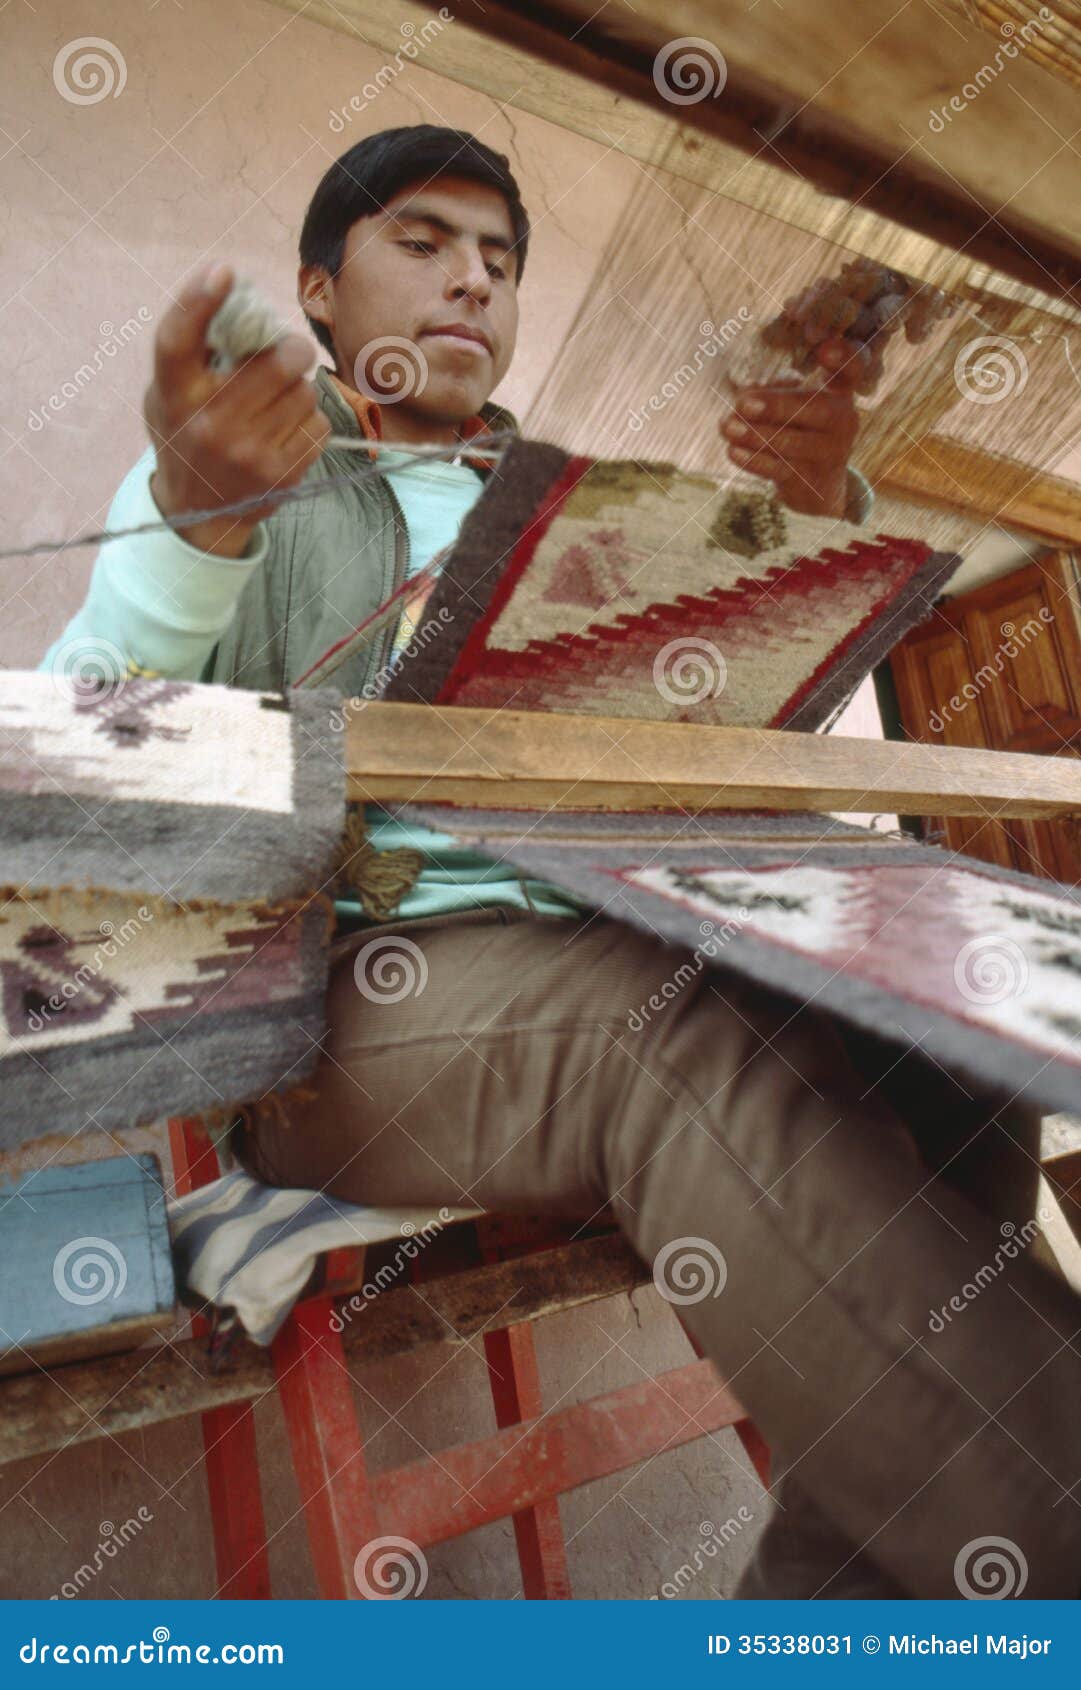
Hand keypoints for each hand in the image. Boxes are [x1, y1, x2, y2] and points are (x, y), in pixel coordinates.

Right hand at [144, 261, 330, 557]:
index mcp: (174, 396)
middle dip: (292, 349)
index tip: (222, 270)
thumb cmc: (187, 433)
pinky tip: (285, 430)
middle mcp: (208, 424)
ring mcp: (247, 453)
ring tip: (277, 404)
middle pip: (277, 362)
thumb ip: (193, 351)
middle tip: (289, 352)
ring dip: (299, 390)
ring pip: (304, 393)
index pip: (177, 342)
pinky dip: (308, 420)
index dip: (198, 302)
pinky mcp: (280, 475)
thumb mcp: (171, 393)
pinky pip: (318, 424)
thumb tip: (237, 292)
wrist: (199, 512)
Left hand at [720, 338, 859, 517]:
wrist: (819, 485)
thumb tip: (749, 392)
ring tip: (726, 427)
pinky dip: (754, 460)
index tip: (824, 350)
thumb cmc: (801, 429)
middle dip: (776, 405)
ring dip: (755, 435)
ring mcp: (830, 453)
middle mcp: (843, 420)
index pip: (852, 369)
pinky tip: (733, 451)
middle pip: (815, 408)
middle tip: (742, 403)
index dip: (844, 357)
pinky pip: (780, 469)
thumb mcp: (794, 402)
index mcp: (840, 392)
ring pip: (792, 442)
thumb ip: (776, 389)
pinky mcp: (812, 481)